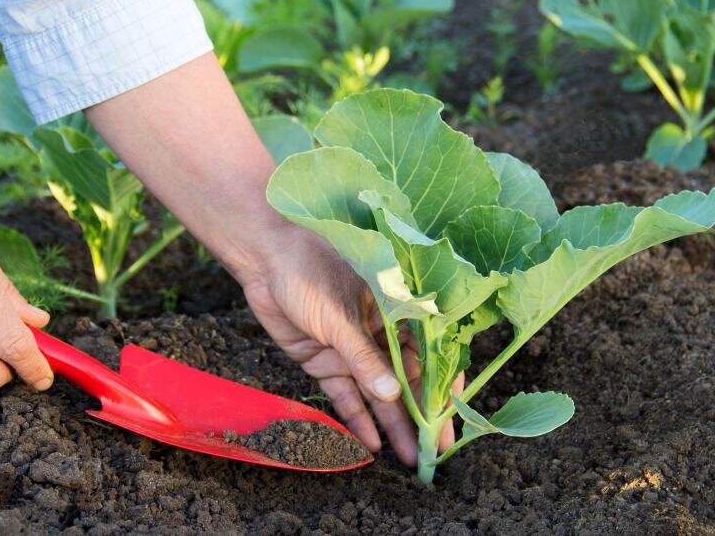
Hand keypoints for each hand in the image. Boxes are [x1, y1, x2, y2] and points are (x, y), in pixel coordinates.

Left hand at [84, 54, 460, 464]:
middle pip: (406, 380)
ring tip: (407, 457)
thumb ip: (366, 358)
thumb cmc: (311, 268)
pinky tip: (370, 442)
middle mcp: (379, 331)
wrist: (264, 256)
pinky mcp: (324, 359)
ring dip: (391, 423)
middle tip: (434, 451)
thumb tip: (394, 397)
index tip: (449, 416)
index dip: (440, 386)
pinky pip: (344, 394)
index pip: (428, 353)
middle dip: (420, 415)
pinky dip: (356, 417)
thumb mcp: (342, 316)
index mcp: (396, 309)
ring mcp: (351, 347)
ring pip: (377, 393)